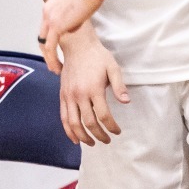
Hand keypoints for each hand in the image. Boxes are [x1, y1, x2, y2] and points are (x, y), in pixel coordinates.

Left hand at [38, 0, 104, 70]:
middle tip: (53, 64)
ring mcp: (49, 18)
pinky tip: (58, 67)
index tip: (56, 51)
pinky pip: (50, 47)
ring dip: (49, 59)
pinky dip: (52, 58)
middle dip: (47, 52)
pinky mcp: (56, 25)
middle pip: (42, 37)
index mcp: (50, 5)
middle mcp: (46, 11)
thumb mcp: (76, 2)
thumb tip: (75, 20)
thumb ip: (71, 12)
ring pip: (44, 44)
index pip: (46, 27)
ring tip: (56, 69)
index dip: (50, 41)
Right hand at [53, 27, 126, 145]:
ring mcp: (69, 95)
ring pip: (73, 123)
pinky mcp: (62, 95)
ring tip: (91, 143)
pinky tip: (75, 138)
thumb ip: (119, 86)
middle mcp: (79, 94)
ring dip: (83, 137)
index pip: (103, 115)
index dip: (111, 127)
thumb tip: (126, 102)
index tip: (117, 131)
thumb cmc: (97, 56)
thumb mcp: (113, 67)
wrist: (77, 45)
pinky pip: (63, 116)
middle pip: (89, 123)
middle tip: (107, 140)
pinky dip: (68, 130)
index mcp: (94, 89)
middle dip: (99, 135)